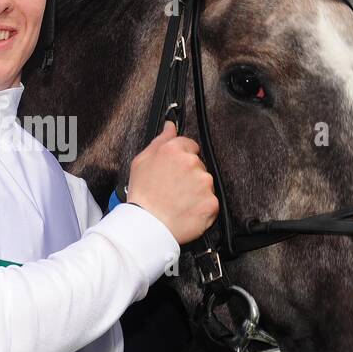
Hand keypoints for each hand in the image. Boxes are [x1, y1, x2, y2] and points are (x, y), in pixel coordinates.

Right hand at [126, 121, 219, 243]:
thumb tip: (170, 126)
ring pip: (205, 184)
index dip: (181, 159)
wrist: (147, 225)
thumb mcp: (141, 161)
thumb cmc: (142, 196)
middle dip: (189, 176)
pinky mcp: (211, 202)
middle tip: (173, 189)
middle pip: (198, 165)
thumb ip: (160, 140)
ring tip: (178, 202)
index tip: (175, 171)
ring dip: (196, 191)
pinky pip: (210, 203)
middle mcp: (192, 163)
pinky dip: (201, 208)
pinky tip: (186, 211)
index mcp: (174, 150)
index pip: (190, 146)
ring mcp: (204, 183)